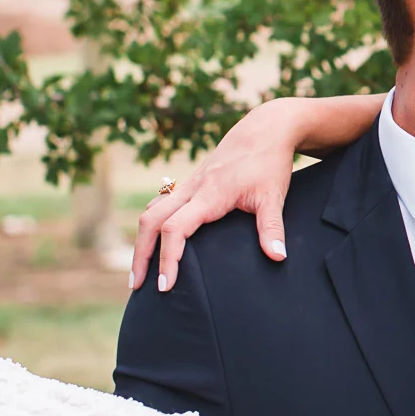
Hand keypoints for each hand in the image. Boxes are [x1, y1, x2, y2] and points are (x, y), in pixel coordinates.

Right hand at [130, 98, 302, 293]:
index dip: (168, 258)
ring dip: (141, 240)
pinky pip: (161, 203)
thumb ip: (272, 227)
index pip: (176, 229)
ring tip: (139, 270)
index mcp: (209, 195)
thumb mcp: (274, 196)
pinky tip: (153, 242)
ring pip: (151, 211)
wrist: (265, 129)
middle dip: (141, 254)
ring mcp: (189, 185)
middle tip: (137, 286)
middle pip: (151, 221)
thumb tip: (277, 257)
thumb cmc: (269, 162)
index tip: (165, 286)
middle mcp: (192, 189)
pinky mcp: (191, 183)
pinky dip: (152, 225)